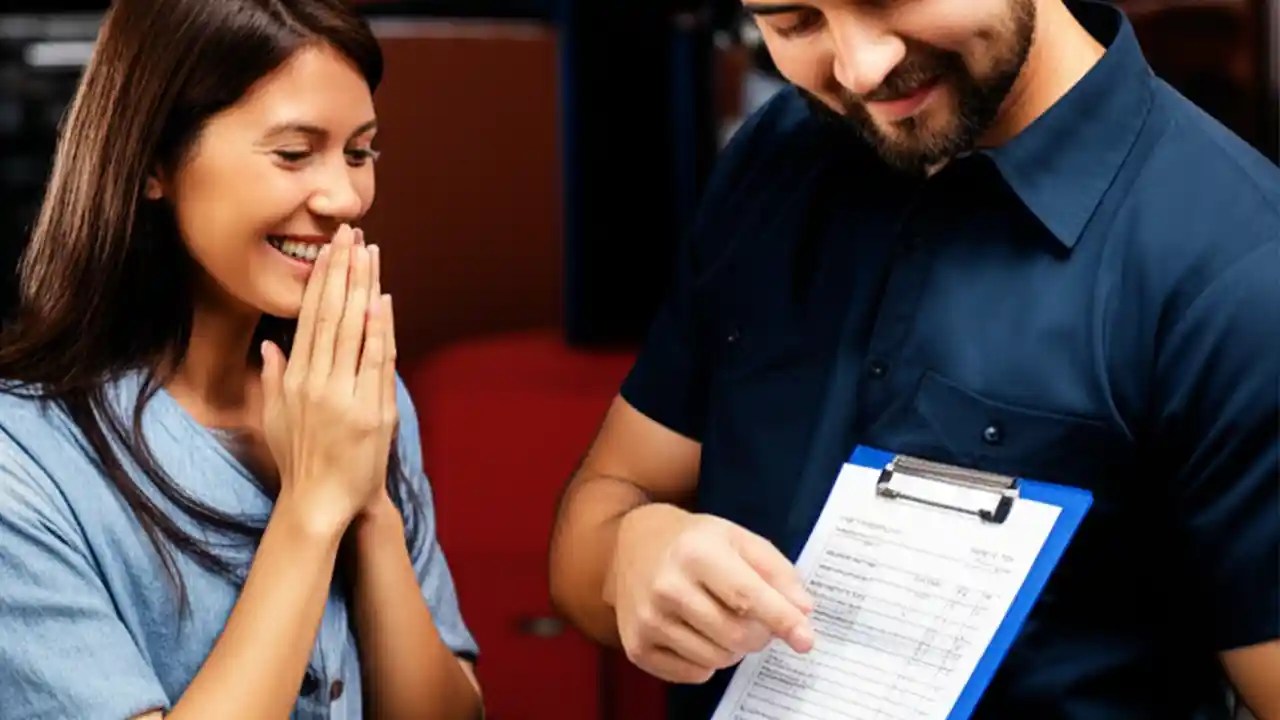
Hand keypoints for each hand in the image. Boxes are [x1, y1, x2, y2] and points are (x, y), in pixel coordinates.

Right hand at [260, 225, 397, 534]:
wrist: (321, 503)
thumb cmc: (300, 461)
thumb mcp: (276, 417)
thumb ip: (273, 378)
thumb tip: (269, 345)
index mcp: (294, 379)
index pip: (309, 317)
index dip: (320, 280)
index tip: (329, 249)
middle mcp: (317, 382)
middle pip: (331, 314)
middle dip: (342, 270)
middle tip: (350, 232)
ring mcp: (345, 396)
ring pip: (354, 330)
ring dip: (362, 287)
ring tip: (369, 252)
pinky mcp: (371, 412)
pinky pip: (376, 362)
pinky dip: (379, 330)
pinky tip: (381, 300)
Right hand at [607, 504, 814, 684]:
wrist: (633, 544)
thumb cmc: (693, 541)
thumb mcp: (737, 538)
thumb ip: (776, 571)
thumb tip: (802, 611)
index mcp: (696, 552)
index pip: (747, 597)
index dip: (782, 620)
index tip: (806, 638)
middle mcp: (667, 587)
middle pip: (736, 635)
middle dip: (760, 635)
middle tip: (759, 621)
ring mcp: (648, 620)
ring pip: (717, 660)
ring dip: (735, 649)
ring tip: (725, 621)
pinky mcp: (637, 646)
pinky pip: (693, 674)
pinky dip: (708, 662)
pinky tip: (701, 634)